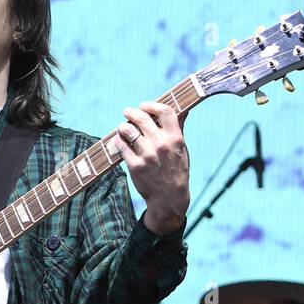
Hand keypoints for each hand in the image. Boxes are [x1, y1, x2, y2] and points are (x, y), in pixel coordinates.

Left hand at [116, 100, 189, 234]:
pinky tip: (120, 141)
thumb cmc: (176, 170)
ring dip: (122, 126)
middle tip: (127, 112)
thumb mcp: (182, 149)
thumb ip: (178, 128)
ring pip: (128, 130)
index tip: (144, 105)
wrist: (169, 197)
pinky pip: (121, 146)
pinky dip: (118, 141)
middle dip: (131, 112)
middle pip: (141, 118)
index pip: (164, 111)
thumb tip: (184, 108)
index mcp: (175, 138)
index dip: (152, 105)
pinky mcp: (135, 166)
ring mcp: (147, 155)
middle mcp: (161, 145)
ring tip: (122, 128)